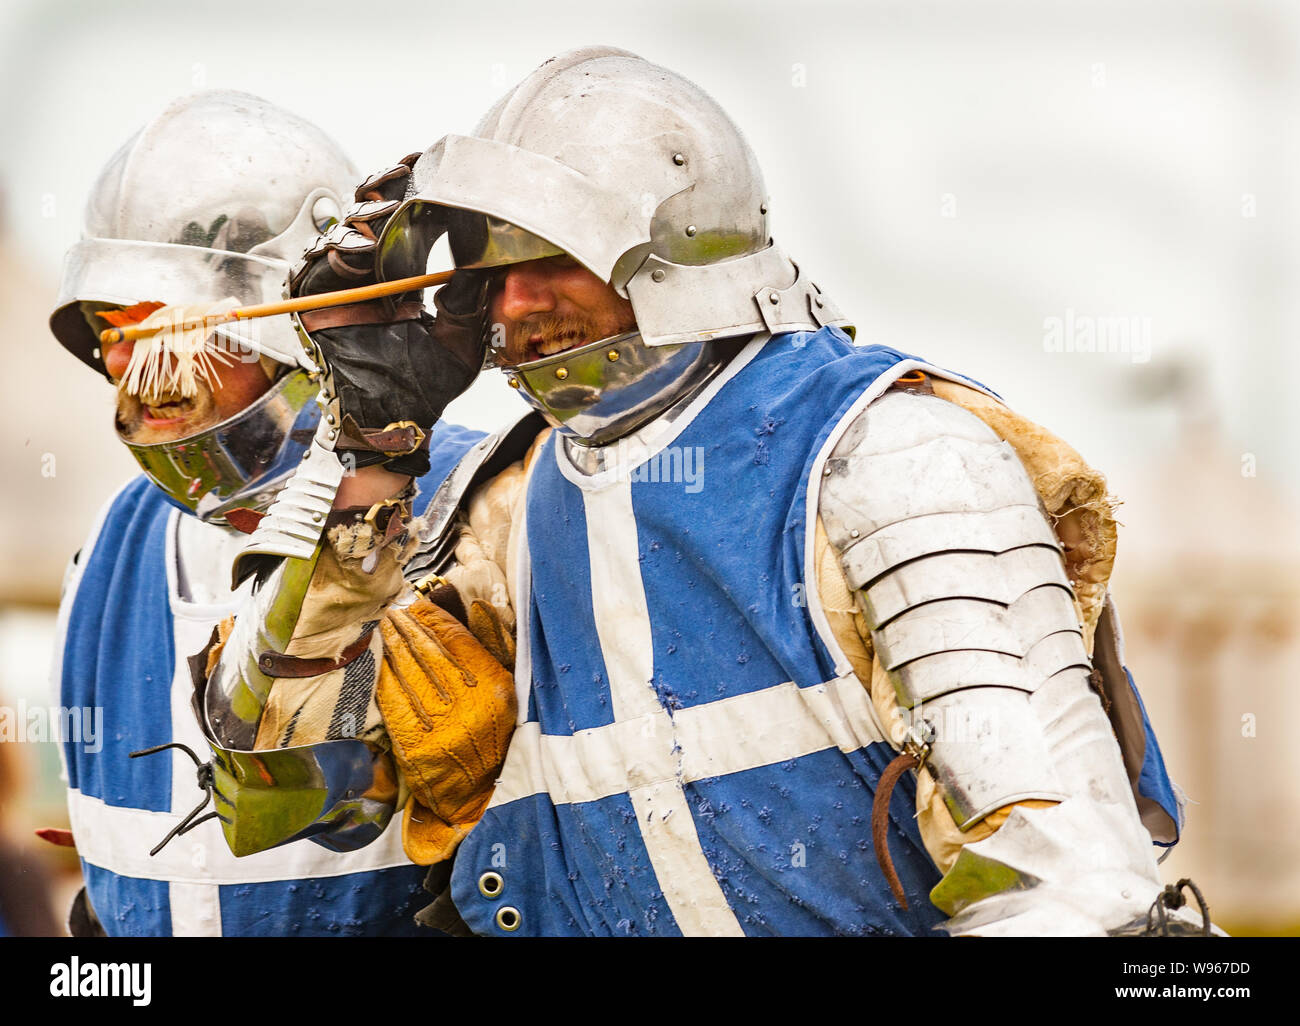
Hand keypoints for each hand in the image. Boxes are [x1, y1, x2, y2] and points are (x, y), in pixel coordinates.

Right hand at [288, 154, 485, 475]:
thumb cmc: (428, 384)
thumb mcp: (462, 336)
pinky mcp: (312, 299)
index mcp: (403, 271)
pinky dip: (338, 253)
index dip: (414, 187)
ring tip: (389, 215)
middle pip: (369, 209)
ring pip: (343, 229)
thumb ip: (470, 298)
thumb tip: (489, 259)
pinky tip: (360, 252)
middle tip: (407, 175)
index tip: (429, 162)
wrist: (395, 420)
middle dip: (387, 188)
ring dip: (366, 216)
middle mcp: (368, 271)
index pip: (404, 216)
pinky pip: (317, 264)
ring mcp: (338, 283)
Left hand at [377, 597, 516, 864]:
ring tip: (383, 627)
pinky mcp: (415, 744)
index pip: (457, 642)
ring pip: (408, 672)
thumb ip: (491, 652)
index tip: (419, 607)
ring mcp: (438, 725)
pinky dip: (384, 676)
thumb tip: (478, 609)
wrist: (479, 793)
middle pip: (428, 653)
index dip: (434, 621)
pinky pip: (394, 700)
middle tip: (393, 611)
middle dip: (407, 628)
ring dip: (392, 646)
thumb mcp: (506, 692)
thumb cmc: (494, 738)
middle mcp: (465, 704)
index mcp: (491, 689)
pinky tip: (377, 660)